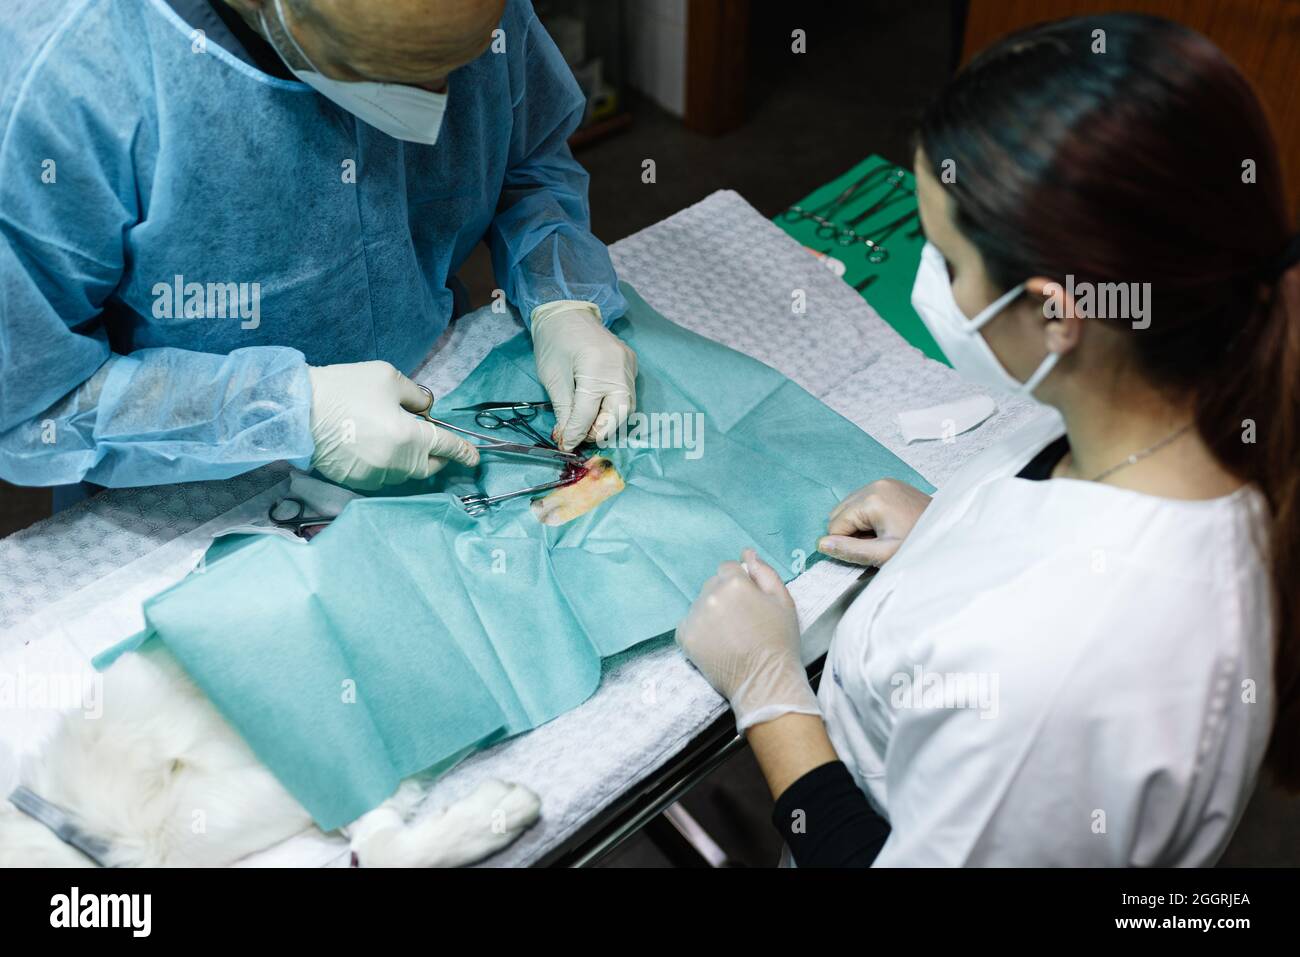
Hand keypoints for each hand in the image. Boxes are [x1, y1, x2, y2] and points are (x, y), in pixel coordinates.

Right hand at [307, 361, 478, 490]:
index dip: (463, 452)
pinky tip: (376, 446)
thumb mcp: (388, 377)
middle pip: (428, 467)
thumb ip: (416, 396)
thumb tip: (426, 411)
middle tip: (430, 438)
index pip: (446, 447)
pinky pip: (383, 477)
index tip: (474, 457)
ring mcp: (374, 476)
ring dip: (410, 459)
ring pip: (406, 473)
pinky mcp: (356, 481)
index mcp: (409, 438)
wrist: (297, 410)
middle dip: (436, 456)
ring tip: (395, 435)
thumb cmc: (345, 388)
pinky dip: (388, 465)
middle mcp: (396, 463)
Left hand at [530, 302, 636, 450]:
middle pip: (618, 414)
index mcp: (598, 369)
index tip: (565, 446)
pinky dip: (613, 406)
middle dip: (599, 431)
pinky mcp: (631, 364)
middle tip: (580, 436)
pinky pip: (627, 393)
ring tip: (586, 425)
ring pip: (626, 407)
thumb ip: (564, 410)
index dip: (575, 433)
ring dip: (607, 421)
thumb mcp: (553, 378)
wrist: (567, 311)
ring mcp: (629, 366)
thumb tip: (567, 438)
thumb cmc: (554, 342)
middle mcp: (620, 369)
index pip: (589, 414)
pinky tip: (597, 408)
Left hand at [675, 548, 819, 731]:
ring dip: (711, 613)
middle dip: (724, 596)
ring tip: (729, 635)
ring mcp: (695, 616)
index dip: (739, 584)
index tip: (748, 604)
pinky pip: (688, 624)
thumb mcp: (783, 601)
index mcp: (735, 583)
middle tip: (741, 621)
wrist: (765, 682)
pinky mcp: (684, 637)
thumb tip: (747, 553)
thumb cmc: (779, 641)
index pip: (728, 569)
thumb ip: (764, 573)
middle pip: (712, 585)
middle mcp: (710, 595)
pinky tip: (716, 643)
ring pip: (700, 604)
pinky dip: (699, 631)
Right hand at [818, 479, 931, 565]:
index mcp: (872, 498)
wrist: (950, 533)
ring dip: (858, 524)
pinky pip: (863, 500)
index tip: (871, 549)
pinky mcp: (890, 484)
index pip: (835, 524)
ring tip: (884, 534)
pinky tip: (887, 525)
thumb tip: (820, 544)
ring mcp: (884, 482)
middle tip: (877, 543)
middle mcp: (875, 484)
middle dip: (851, 531)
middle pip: (839, 512)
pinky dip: (867, 515)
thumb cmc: (919, 545)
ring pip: (849, 506)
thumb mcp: (884, 554)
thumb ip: (850, 550)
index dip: (847, 543)